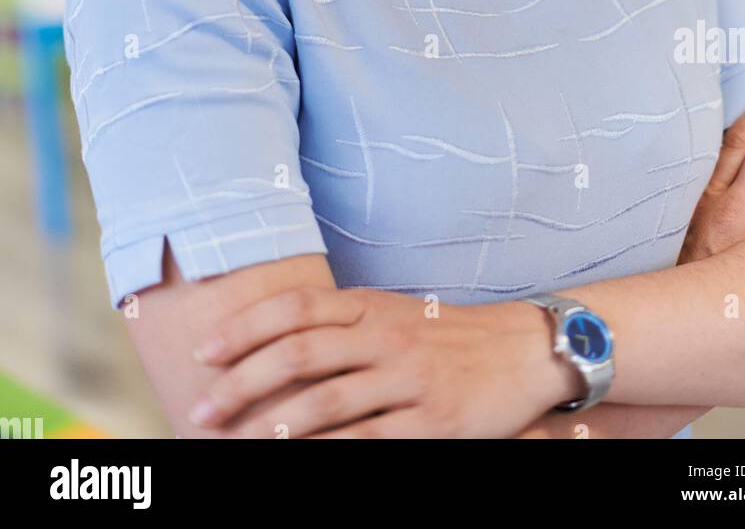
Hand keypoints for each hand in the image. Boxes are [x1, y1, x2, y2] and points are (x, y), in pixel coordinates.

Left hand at [188, 286, 558, 437]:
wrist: (522, 350)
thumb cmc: (445, 335)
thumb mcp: (392, 312)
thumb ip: (341, 322)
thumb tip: (271, 341)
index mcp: (370, 305)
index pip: (295, 307)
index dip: (244, 328)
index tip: (204, 351)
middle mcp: (383, 336)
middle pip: (298, 353)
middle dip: (241, 382)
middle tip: (202, 407)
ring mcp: (407, 379)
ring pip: (324, 401)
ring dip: (272, 424)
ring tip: (237, 440)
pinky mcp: (429, 422)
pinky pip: (365, 439)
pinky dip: (323, 451)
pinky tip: (295, 458)